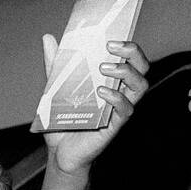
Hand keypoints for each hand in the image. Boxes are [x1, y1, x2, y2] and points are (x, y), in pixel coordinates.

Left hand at [41, 38, 149, 176]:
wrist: (58, 152)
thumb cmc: (62, 120)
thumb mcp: (55, 88)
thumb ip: (55, 65)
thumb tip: (48, 38)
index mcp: (110, 81)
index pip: (130, 58)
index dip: (128, 45)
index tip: (111, 38)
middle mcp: (119, 92)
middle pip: (142, 68)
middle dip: (133, 53)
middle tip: (113, 48)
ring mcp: (119, 109)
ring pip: (140, 86)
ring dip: (126, 73)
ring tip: (105, 68)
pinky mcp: (114, 125)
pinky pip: (125, 109)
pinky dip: (116, 98)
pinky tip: (102, 93)